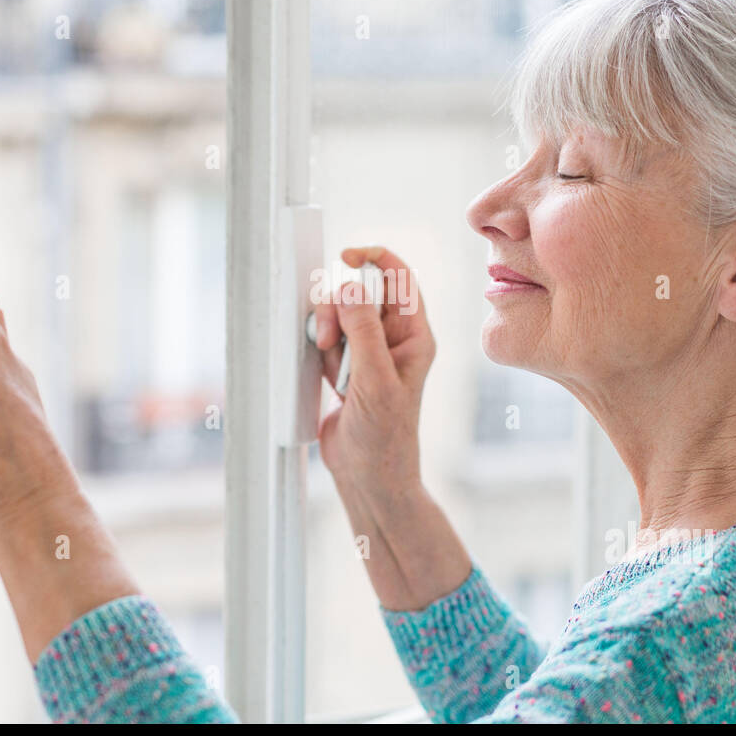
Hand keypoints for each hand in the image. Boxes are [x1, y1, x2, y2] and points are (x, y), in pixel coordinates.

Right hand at [310, 246, 468, 609]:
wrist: (369, 478)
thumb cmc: (385, 437)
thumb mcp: (374, 381)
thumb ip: (363, 332)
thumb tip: (352, 287)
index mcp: (415, 337)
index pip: (400, 279)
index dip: (375, 259)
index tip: (346, 257)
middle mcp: (394, 340)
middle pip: (361, 293)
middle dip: (339, 308)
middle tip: (330, 338)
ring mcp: (369, 354)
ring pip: (340, 316)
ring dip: (328, 333)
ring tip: (330, 364)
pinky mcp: (346, 368)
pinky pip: (328, 340)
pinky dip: (321, 352)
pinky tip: (327, 377)